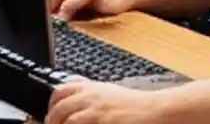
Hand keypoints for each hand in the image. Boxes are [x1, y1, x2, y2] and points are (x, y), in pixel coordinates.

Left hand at [45, 80, 165, 123]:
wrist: (158, 111)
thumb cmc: (137, 106)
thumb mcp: (109, 94)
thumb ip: (90, 98)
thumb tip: (72, 107)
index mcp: (91, 88)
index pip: (59, 92)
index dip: (51, 107)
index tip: (52, 117)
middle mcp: (91, 98)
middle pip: (58, 110)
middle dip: (52, 122)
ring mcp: (97, 113)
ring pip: (68, 121)